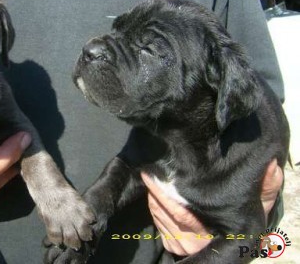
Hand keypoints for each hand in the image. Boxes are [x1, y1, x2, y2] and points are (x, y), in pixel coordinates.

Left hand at [140, 160, 282, 256]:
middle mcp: (189, 242)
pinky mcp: (169, 244)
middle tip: (148, 171)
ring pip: (157, 214)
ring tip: (150, 177)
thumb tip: (273, 168)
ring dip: (152, 196)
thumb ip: (265, 192)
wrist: (226, 254)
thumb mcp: (257, 212)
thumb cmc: (242, 228)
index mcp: (207, 234)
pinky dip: (154, 206)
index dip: (164, 194)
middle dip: (154, 190)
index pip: (181, 213)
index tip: (153, 175)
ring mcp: (177, 244)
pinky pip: (156, 222)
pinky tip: (154, 193)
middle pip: (163, 211)